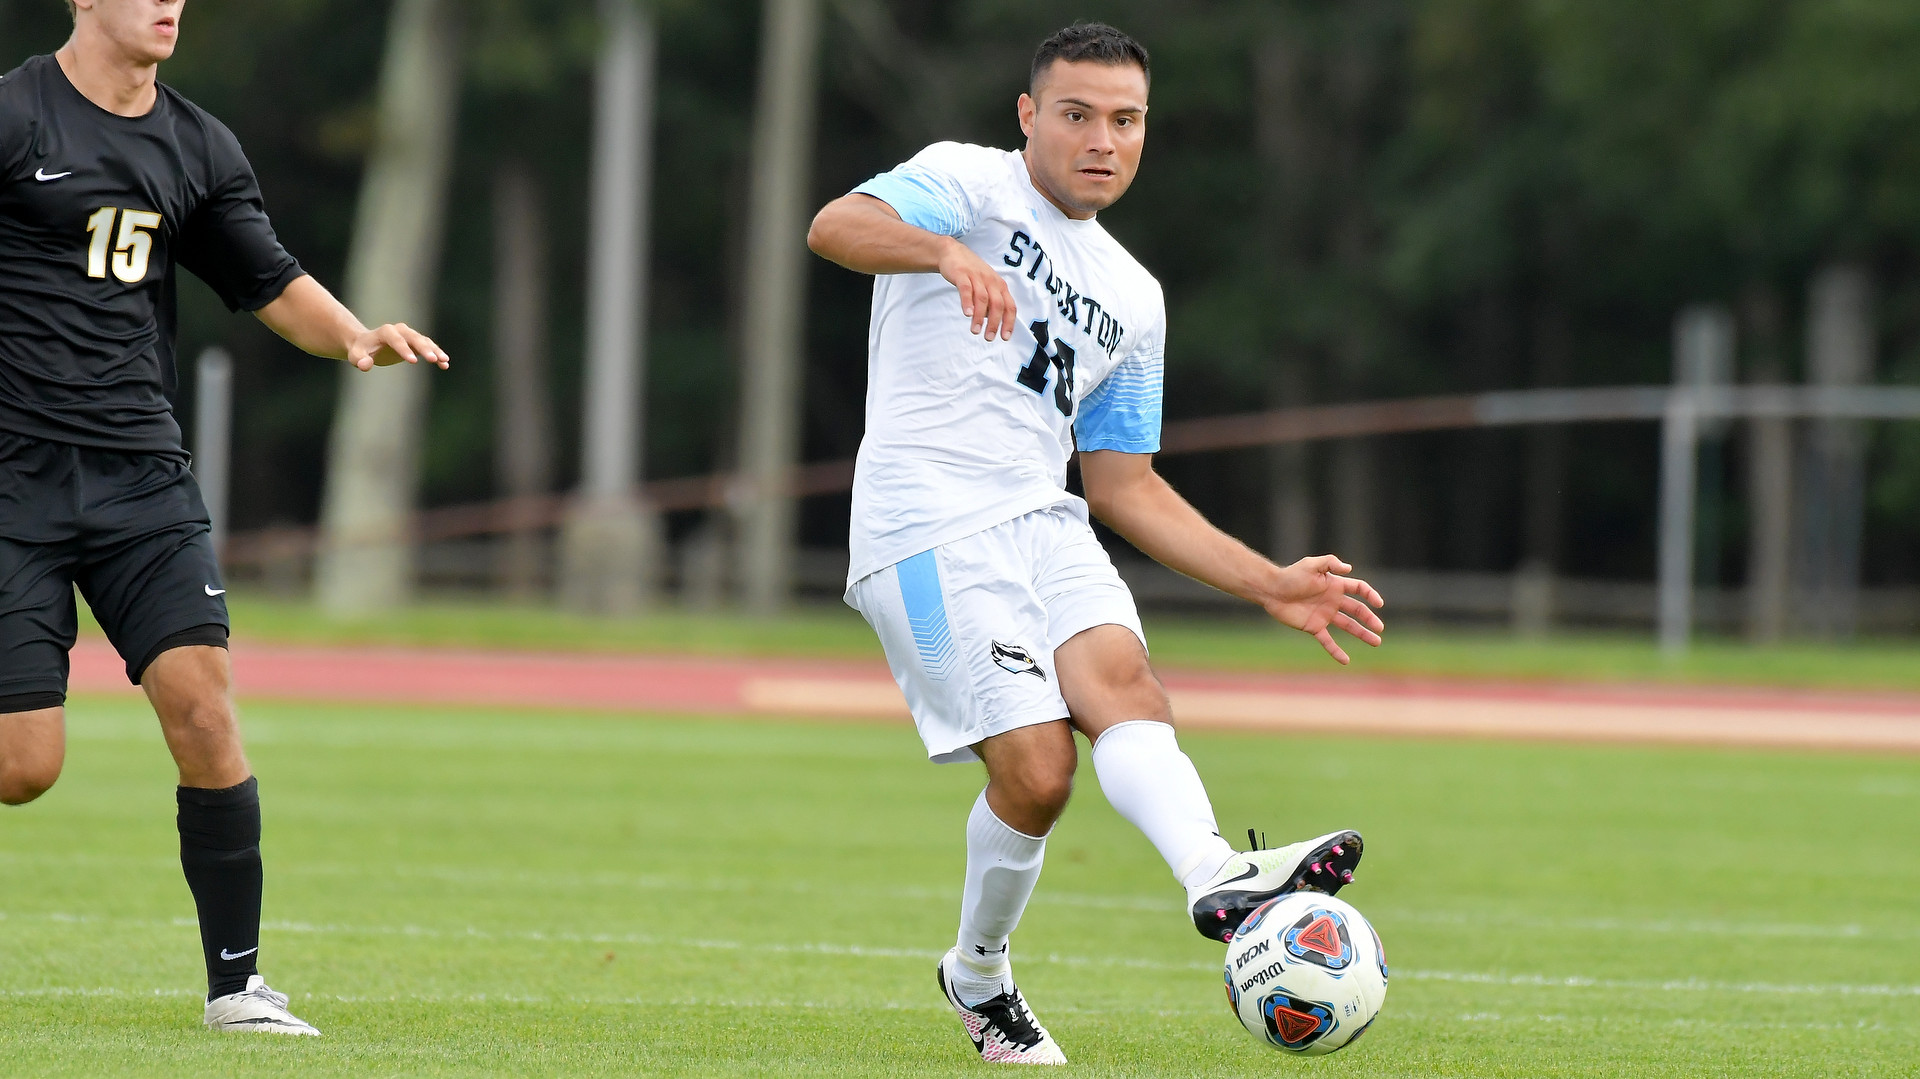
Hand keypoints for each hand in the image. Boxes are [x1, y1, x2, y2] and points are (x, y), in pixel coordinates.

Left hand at [347, 323, 450, 371]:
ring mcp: (409, 335)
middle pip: (414, 338)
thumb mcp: (356, 356)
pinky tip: (445, 364)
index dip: (404, 349)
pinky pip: (428, 346)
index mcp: (386, 332)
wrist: (367, 344)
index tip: (413, 361)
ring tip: (444, 362)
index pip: (396, 339)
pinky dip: (436, 354)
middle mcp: (400, 330)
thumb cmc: (360, 350)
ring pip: (424, 341)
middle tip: (433, 360)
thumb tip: (365, 365)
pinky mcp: (415, 342)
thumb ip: (359, 360)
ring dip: (435, 351)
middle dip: (424, 348)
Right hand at [937, 239, 1016, 340]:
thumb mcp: (986, 286)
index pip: (1010, 306)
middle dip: (995, 323)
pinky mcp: (962, 274)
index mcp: (1000, 286)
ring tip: (975, 331)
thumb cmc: (972, 273)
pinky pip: (966, 289)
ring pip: (982, 299)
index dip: (1009, 322)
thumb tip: (993, 322)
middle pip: (998, 304)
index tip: (1005, 337)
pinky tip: (967, 314)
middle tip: (989, 337)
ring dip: (980, 317)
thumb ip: (991, 303)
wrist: (953, 252)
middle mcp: (991, 281)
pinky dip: (968, 302)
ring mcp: (977, 277)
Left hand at [1262, 554, 1385, 664]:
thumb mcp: (1311, 564)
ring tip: (1376, 642)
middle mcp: (1333, 600)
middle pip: (1357, 610)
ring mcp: (1324, 615)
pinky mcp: (1314, 627)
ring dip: (1362, 634)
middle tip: (1380, 628)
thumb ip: (1330, 563)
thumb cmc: (1290, 575)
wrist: (1272, 590)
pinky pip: (1328, 641)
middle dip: (1370, 619)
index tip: (1378, 604)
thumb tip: (1349, 568)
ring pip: (1348, 626)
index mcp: (1335, 585)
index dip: (1370, 595)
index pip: (1359, 588)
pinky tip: (1346, 661)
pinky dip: (1336, 651)